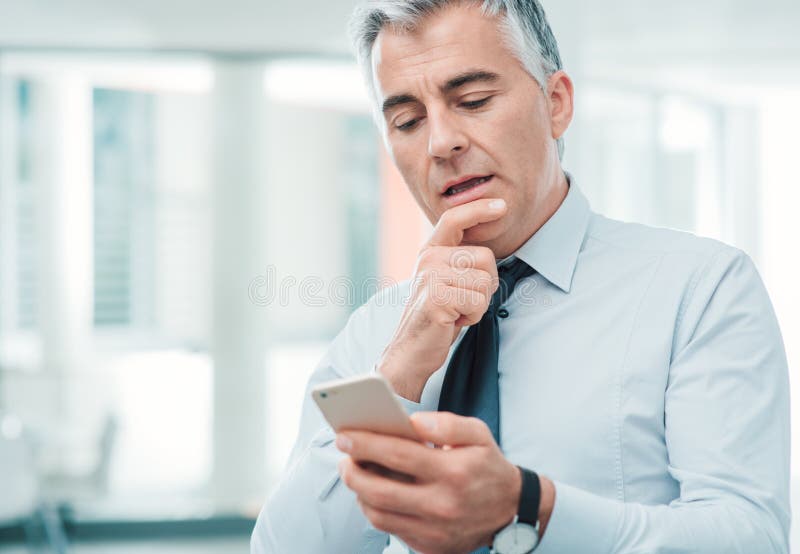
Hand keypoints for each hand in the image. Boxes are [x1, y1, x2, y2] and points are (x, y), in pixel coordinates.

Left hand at [336, 411, 519, 553]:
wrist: (512, 511)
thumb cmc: (488, 466)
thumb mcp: (477, 434)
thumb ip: (445, 423)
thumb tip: (412, 422)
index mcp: (453, 472)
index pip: (398, 455)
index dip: (366, 444)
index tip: (345, 434)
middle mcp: (442, 505)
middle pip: (380, 491)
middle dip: (352, 472)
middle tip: (343, 457)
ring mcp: (435, 531)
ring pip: (379, 515)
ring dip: (360, 493)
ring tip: (355, 474)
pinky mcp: (429, 547)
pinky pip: (391, 529)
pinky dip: (376, 510)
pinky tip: (373, 494)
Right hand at [378, 199, 506, 400]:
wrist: (410, 351)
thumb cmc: (436, 319)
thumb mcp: (445, 282)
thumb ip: (459, 263)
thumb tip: (488, 252)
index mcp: (430, 252)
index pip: (454, 219)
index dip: (479, 209)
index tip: (501, 206)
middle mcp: (428, 259)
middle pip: (486, 258)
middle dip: (485, 285)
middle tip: (463, 302)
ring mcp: (430, 277)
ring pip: (484, 282)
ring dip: (479, 304)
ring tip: (456, 312)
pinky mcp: (436, 297)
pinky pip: (478, 302)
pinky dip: (473, 317)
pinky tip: (453, 321)